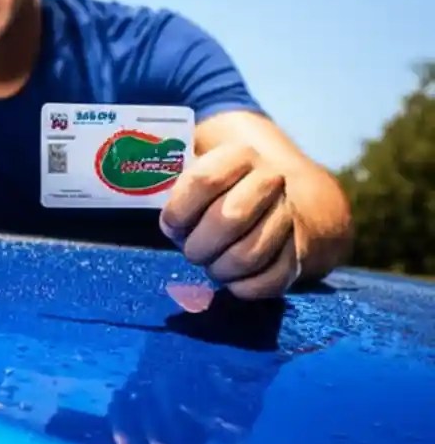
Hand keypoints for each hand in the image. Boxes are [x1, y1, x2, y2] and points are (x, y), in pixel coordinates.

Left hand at [159, 144, 301, 299]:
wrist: (273, 199)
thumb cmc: (215, 189)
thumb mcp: (192, 170)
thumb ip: (167, 178)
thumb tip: (146, 192)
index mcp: (238, 155)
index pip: (203, 181)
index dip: (179, 211)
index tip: (170, 226)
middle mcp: (269, 180)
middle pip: (229, 218)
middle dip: (199, 244)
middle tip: (190, 252)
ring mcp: (288, 215)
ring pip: (249, 253)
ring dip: (219, 269)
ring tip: (210, 266)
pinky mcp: (297, 252)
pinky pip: (271, 280)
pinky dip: (243, 288)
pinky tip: (231, 281)